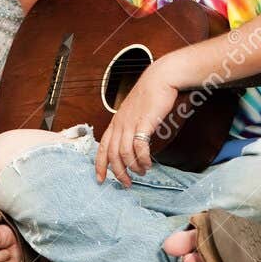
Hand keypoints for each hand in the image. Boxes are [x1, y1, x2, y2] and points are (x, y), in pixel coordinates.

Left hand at [96, 59, 180, 186]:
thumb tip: (132, 146)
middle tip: (127, 183)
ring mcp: (130, 123)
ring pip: (124, 153)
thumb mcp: (134, 112)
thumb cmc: (150, 95)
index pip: (102, 147)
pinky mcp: (144, 122)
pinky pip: (139, 147)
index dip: (99, 165)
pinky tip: (148, 163)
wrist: (160, 78)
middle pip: (112, 154)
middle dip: (118, 172)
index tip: (100, 179)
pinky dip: (143, 159)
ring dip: (133, 167)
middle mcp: (120, 124)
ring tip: (142, 172)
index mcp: (115, 122)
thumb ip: (130, 127)